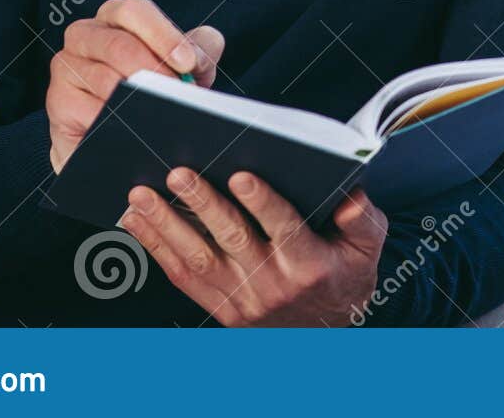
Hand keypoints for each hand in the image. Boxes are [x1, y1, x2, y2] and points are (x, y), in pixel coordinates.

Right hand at [47, 0, 225, 172]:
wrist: (123, 134)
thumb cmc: (155, 88)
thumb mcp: (185, 66)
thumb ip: (199, 51)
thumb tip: (200, 52)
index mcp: (116, 16)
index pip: (135, 10)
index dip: (164, 35)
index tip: (188, 62)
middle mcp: (85, 34)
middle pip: (119, 45)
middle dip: (155, 71)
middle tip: (178, 94)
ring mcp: (67, 66)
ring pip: (106, 80)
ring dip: (139, 99)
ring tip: (163, 112)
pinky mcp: (59, 101)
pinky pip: (90, 110)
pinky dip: (118, 121)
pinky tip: (135, 128)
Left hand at [120, 169, 387, 326]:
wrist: (326, 329)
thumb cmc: (344, 273)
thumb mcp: (367, 246)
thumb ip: (362, 217)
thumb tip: (349, 192)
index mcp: (310, 263)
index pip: (284, 229)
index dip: (263, 202)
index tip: (242, 175)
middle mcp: (272, 284)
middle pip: (233, 240)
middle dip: (203, 204)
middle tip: (179, 173)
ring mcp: (240, 298)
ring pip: (197, 259)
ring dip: (166, 225)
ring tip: (142, 194)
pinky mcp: (218, 306)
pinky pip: (182, 277)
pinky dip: (155, 247)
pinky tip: (136, 221)